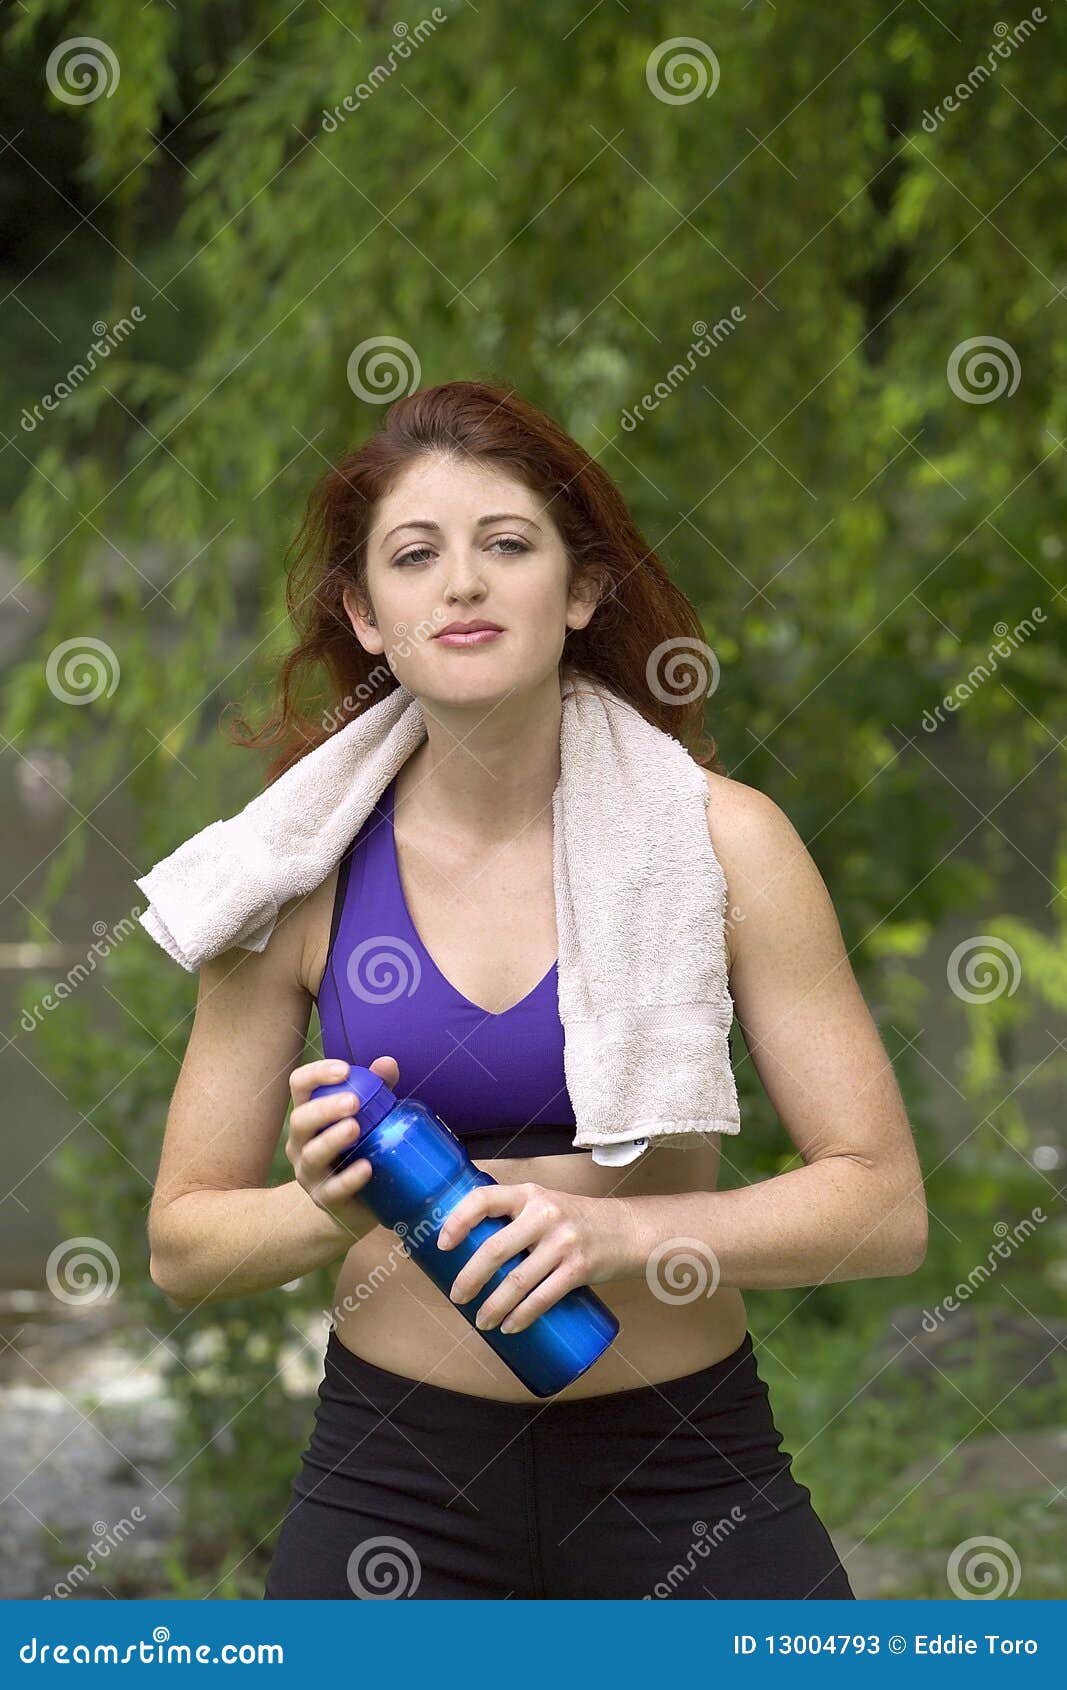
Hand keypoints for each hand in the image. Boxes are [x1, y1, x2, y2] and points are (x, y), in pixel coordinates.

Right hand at [285, 1055, 398, 1226]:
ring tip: (355, 1128)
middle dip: (324, 1109)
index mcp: (310, 1115)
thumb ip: (377, 1089)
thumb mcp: (369, 1116)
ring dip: (332, 1139)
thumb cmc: (359, 1149)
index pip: (299, 1085)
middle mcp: (302, 1142)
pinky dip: (349, 1178)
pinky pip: (332, 1190)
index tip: (344, 1069)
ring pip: (312, 1154)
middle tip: (353, 1101)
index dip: (317, 1074)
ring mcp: (309, 1173)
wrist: (352, 1205)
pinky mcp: (325, 1200)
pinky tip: (366, 1168)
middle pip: (300, 1120)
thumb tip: (387, 1064)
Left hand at [437, 1182, 638, 1334]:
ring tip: (481, 1321)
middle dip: (469, 1279)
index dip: (458, 1220)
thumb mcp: (545, 1205)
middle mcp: (544, 1214)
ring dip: (493, 1306)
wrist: (627, 1229)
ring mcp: (563, 1241)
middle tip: (457, 1297)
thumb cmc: (575, 1221)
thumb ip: (513, 1219)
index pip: (484, 1199)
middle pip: (494, 1249)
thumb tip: (467, 1249)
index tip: (442, 1244)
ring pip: (517, 1281)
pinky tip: (509, 1327)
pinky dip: (522, 1317)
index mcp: (529, 1195)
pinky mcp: (579, 1268)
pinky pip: (542, 1297)